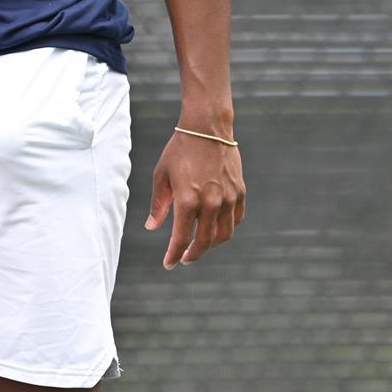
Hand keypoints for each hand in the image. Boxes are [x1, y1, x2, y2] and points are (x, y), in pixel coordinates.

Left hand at [144, 132, 245, 268]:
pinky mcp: (239, 192)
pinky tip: (216, 230)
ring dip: (210, 245)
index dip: (173, 254)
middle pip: (204, 242)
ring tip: (199, 245)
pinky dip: (226, 229)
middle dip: (192, 255)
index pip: (181, 238)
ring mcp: (228, 198)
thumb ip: (158, 205)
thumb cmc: (179, 150)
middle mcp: (210, 203)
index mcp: (187, 200)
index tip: (168, 264)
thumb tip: (152, 227)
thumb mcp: (161, 176)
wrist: (207, 128)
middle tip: (183, 259)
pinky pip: (235, 220)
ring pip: (223, 235)